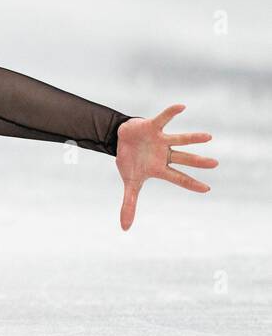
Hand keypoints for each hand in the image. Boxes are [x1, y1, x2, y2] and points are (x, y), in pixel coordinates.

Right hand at [115, 104, 216, 230]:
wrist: (120, 140)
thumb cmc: (130, 161)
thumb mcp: (129, 183)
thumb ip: (129, 204)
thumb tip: (125, 228)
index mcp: (161, 168)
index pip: (179, 178)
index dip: (191, 183)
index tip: (206, 189)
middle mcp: (165, 154)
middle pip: (184, 159)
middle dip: (198, 161)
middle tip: (215, 164)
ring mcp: (161, 140)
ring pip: (180, 140)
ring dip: (192, 138)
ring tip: (208, 137)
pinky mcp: (153, 127)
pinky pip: (164, 119)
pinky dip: (171, 113)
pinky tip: (182, 107)